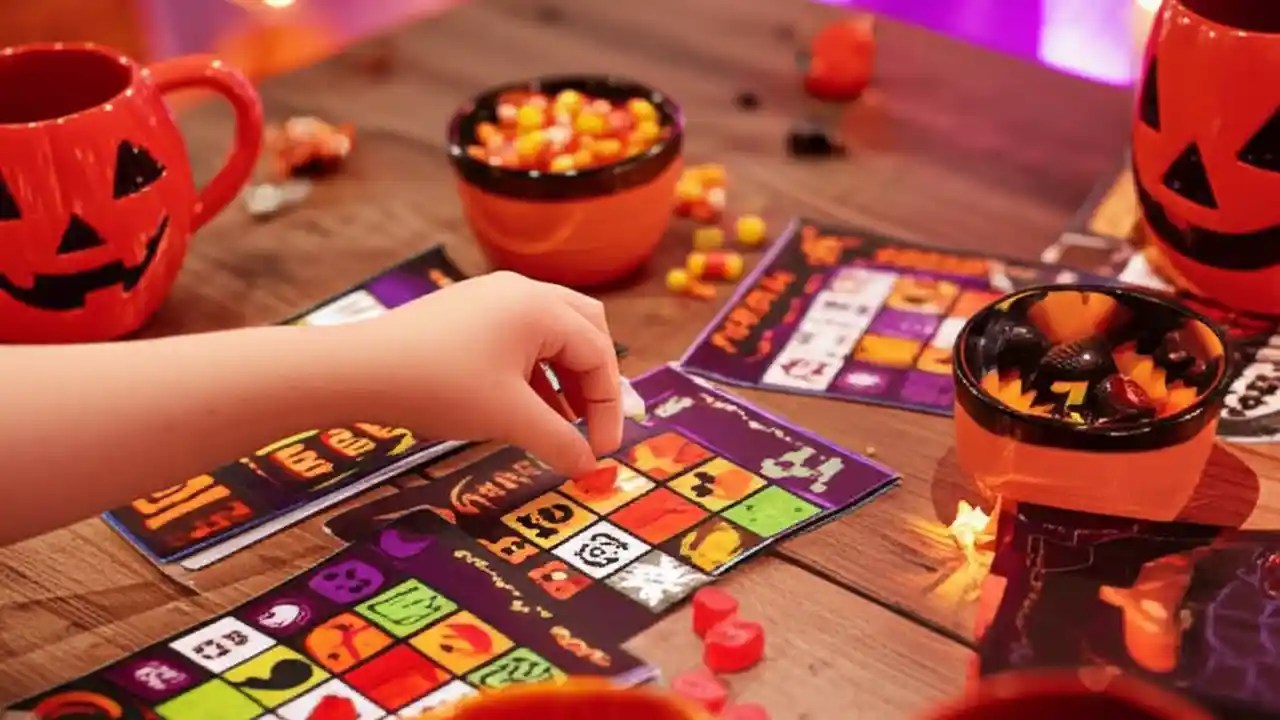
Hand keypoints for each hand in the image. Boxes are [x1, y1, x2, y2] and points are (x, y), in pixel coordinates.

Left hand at [343, 271, 621, 475]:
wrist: (359, 370)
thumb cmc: (440, 387)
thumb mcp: (508, 419)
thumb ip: (560, 442)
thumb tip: (589, 467)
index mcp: (541, 308)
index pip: (598, 354)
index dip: (608, 407)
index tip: (601, 451)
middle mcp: (522, 292)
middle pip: (586, 330)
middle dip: (594, 380)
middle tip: (592, 423)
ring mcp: (492, 297)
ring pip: (552, 335)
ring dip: (564, 379)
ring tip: (560, 425)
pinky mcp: (467, 312)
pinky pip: (520, 338)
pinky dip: (534, 372)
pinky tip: (525, 409)